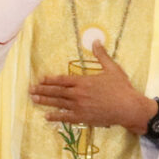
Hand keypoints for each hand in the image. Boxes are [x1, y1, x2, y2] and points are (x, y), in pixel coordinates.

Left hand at [28, 44, 158, 132]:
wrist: (128, 107)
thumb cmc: (121, 88)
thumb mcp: (112, 68)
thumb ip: (101, 55)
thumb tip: (96, 41)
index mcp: (83, 81)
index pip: (62, 80)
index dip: (50, 79)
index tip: (40, 78)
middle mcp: (78, 94)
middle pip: (56, 91)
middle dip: (42, 90)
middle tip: (30, 89)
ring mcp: (79, 107)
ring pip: (58, 103)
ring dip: (45, 101)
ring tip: (33, 99)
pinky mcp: (83, 118)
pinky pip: (65, 118)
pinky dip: (55, 117)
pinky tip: (47, 116)